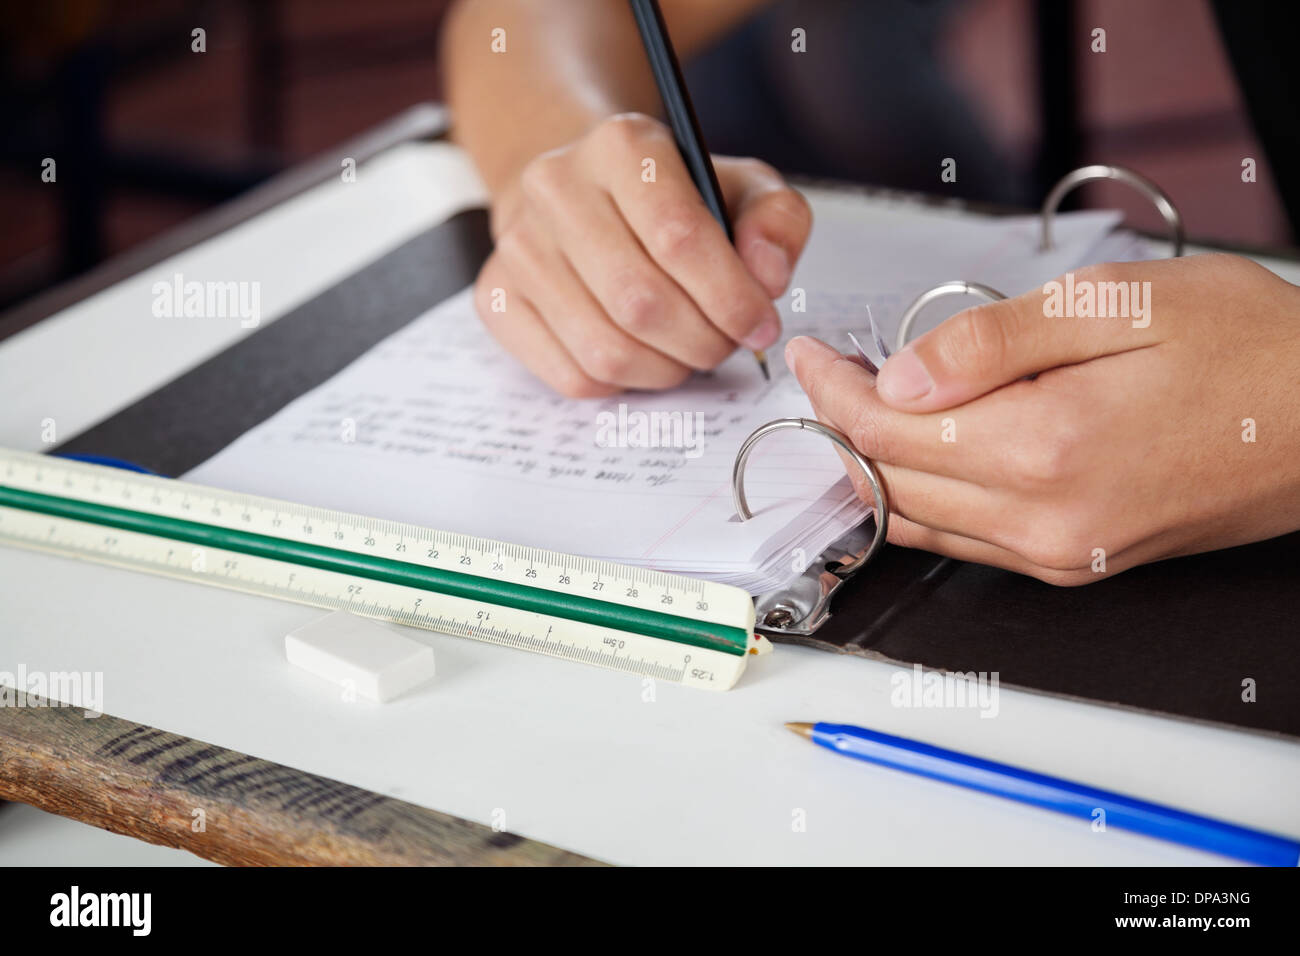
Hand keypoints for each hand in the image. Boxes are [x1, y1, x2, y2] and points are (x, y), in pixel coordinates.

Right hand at [474, 113, 811, 395]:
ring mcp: (517, 246)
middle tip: (727, 344)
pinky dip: (624, 383)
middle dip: (703, 342)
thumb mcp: (741, 188)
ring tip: (689, 351)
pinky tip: (644, 355)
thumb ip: (776, 221)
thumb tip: (766, 276)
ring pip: (606, 349)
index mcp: (621, 146)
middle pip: (640, 302)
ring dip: (667, 370)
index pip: (679, 237)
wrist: (581, 198)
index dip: (732, 298)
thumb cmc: (671, 201)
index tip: (761, 325)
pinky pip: (571, 375)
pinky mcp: (496, 298)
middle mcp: (555, 187)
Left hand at [786, 254, 1299, 584]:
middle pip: (894, 480)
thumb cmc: (1248, 352)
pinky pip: (966, 540)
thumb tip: (899, 376)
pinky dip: (923, 499)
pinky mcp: (1076, 562)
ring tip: (861, 406)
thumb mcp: (1119, 305)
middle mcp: (1044, 521)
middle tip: (831, 371)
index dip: (834, 389)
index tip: (812, 354)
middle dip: (845, 423)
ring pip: (920, 521)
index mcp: (1046, 449)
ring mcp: (1059, 553)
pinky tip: (919, 455)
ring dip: (876, 466)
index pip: (889, 430)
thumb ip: (993, 342)